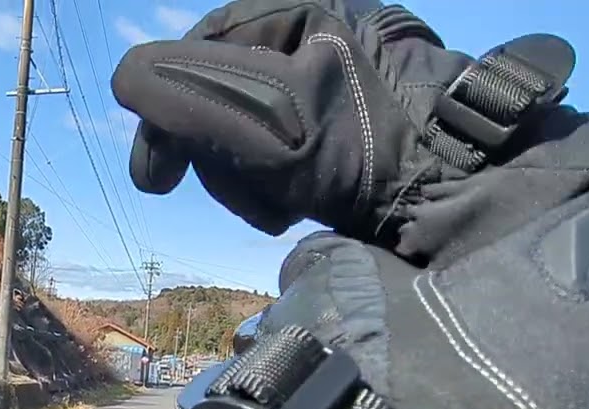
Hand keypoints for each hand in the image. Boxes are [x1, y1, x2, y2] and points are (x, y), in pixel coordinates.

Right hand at [109, 0, 574, 248]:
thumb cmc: (368, 144)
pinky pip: (278, 159)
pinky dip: (276, 190)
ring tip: (283, 208)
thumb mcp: (269, 112)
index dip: (163, 113)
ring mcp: (324, 90)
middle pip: (214, 100)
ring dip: (248, 182)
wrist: (462, 190)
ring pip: (243, 136)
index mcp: (290, 14)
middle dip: (219, 157)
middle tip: (245, 200)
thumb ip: (186, 91)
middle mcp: (306, 43)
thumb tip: (127, 79)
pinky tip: (300, 209)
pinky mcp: (339, 136)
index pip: (193, 54)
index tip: (154, 177)